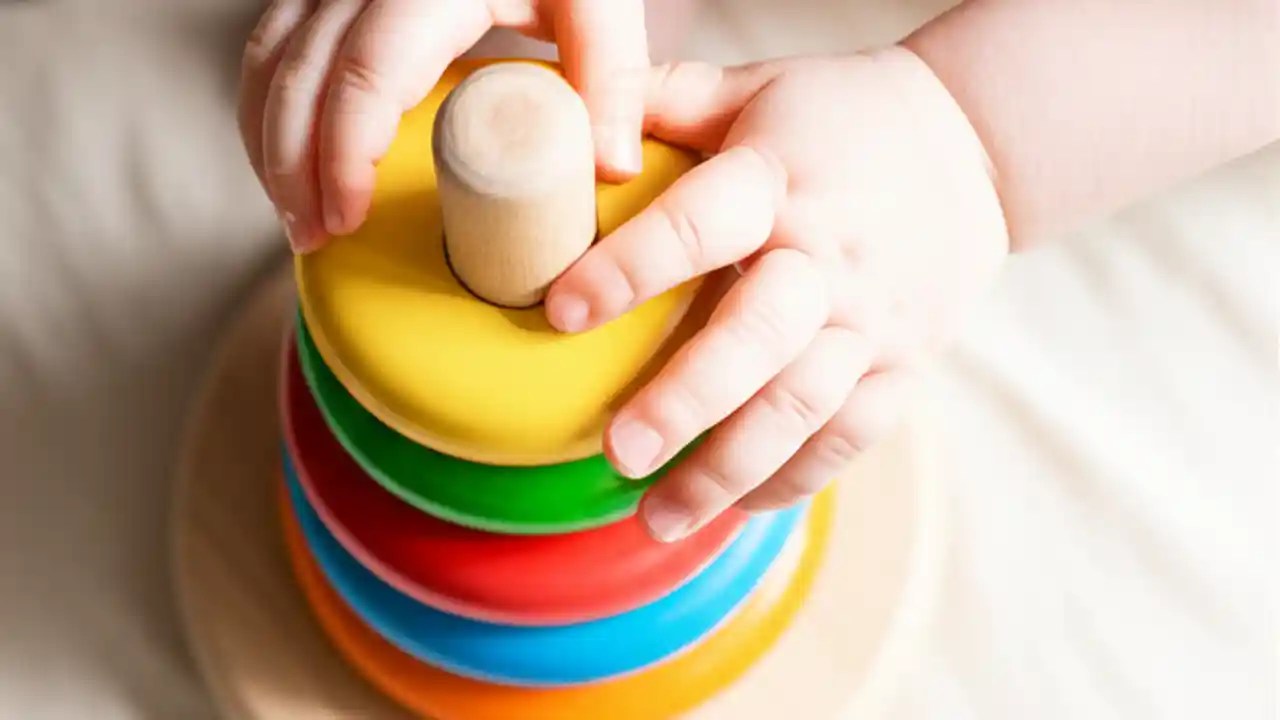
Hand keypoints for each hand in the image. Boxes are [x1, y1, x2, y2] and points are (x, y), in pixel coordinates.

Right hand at [238, 0, 649, 252]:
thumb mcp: (598, 2)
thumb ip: (610, 77)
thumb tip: (611, 166)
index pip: (365, 73)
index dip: (343, 152)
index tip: (347, 217)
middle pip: (301, 71)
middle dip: (292, 165)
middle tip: (314, 237)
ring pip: (271, 57)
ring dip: (270, 141)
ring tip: (298, 218)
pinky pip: (275, 44)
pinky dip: (272, 108)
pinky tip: (290, 162)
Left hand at [545, 47, 1009, 541]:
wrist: (969, 154)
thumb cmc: (835, 121)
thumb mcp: (751, 87)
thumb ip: (657, 99)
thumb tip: (568, 127)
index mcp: (779, 180)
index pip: (701, 222)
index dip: (632, 267)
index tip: (563, 310)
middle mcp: (829, 258)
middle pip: (759, 337)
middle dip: (687, 399)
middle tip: (619, 452)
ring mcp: (872, 321)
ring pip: (803, 407)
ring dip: (729, 468)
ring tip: (657, 517)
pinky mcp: (901, 367)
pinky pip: (848, 437)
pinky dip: (789, 479)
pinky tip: (730, 506)